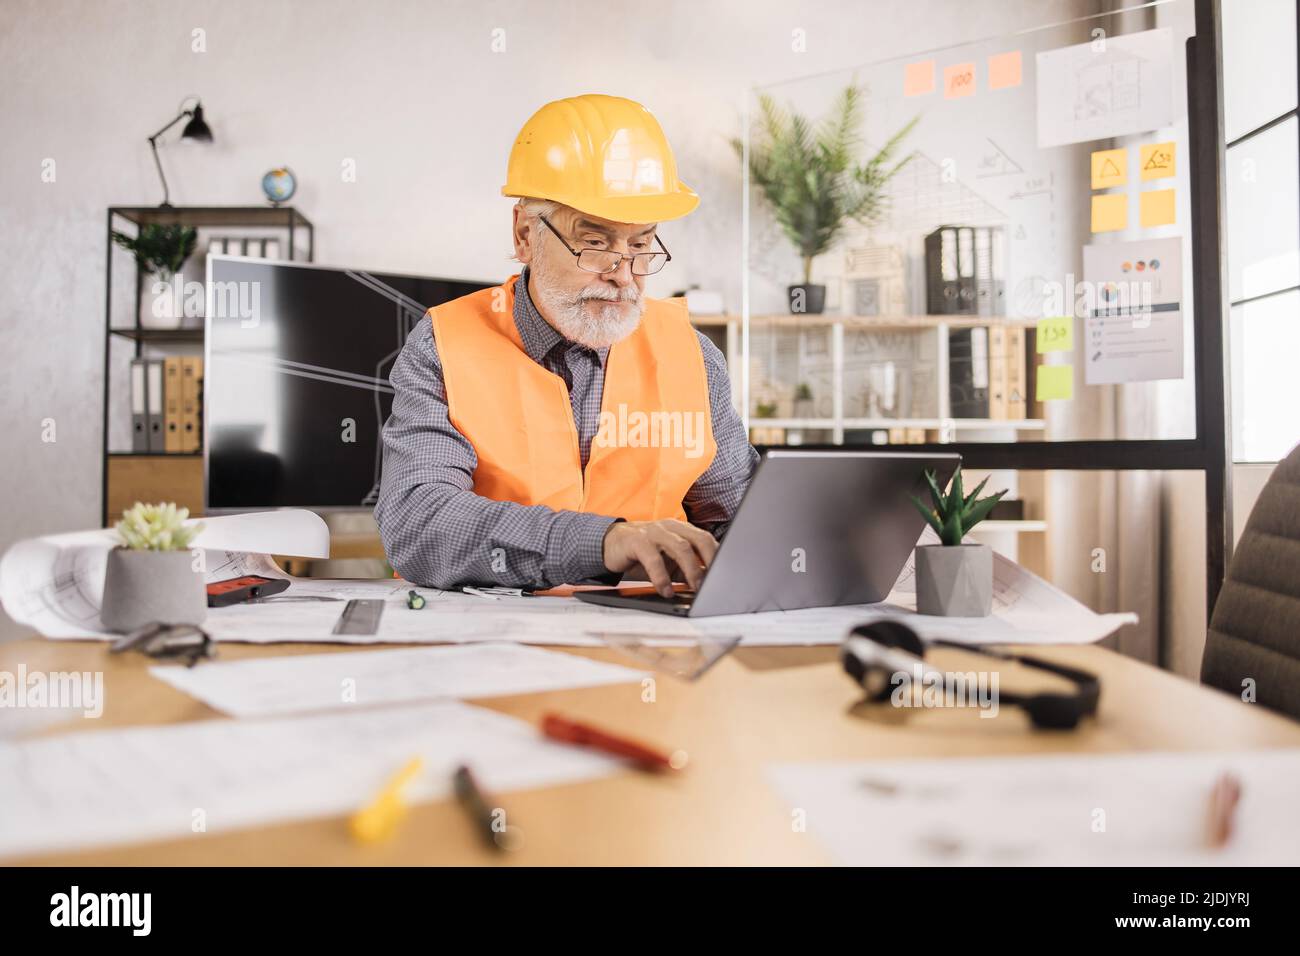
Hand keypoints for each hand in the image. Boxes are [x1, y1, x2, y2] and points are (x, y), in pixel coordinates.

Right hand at [601, 519, 718, 597]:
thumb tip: (707, 585)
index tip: (726, 575)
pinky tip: (665, 590)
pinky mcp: (636, 540)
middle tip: (713, 583)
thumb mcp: (668, 561)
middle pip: (699, 539)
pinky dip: (662, 576)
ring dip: (691, 570)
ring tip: (694, 588)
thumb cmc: (644, 553)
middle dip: (710, 561)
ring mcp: (654, 531)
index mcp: (682, 529)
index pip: (706, 539)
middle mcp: (671, 527)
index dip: (718, 556)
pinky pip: (653, 558)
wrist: (609, 543)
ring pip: (680, 547)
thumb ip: (686, 569)